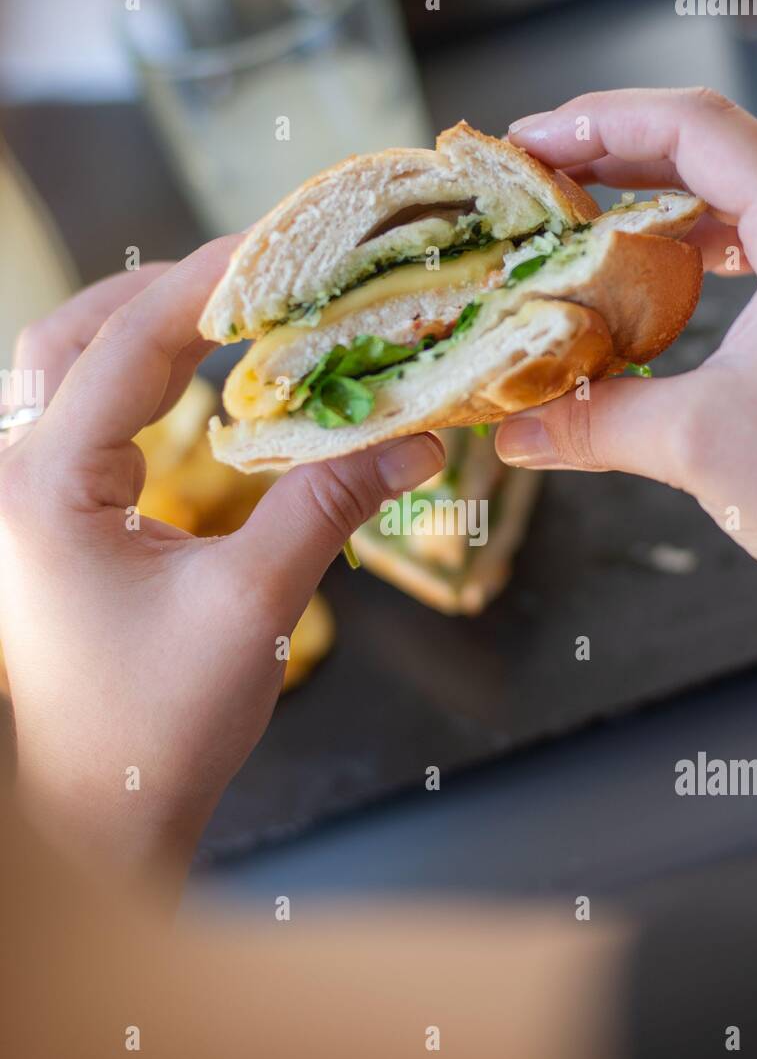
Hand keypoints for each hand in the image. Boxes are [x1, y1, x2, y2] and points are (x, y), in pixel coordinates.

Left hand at [0, 240, 443, 888]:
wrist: (100, 812)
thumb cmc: (157, 726)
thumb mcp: (253, 606)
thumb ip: (329, 505)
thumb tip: (415, 433)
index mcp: (47, 488)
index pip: (130, 344)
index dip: (212, 283)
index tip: (285, 246)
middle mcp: (14, 479)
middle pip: (72, 334)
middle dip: (164, 290)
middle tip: (258, 272)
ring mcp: (20, 501)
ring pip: (62, 369)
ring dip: (140, 328)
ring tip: (229, 309)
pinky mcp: (43, 523)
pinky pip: (76, 417)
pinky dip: (133, 380)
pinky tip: (190, 382)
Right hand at [499, 87, 756, 618]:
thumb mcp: (701, 445)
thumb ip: (596, 423)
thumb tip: (515, 430)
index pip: (699, 129)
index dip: (603, 120)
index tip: (531, 139)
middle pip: (713, 150)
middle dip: (615, 157)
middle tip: (538, 178)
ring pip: (733, 197)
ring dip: (650, 204)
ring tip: (575, 221)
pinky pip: (754, 246)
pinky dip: (689, 251)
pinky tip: (642, 280)